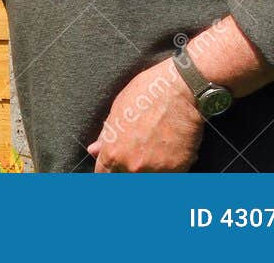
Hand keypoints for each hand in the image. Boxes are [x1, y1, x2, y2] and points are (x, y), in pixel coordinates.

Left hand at [87, 58, 204, 172]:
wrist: (180, 90)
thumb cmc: (147, 94)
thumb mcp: (118, 110)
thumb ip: (106, 136)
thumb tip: (94, 150)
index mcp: (112, 151)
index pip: (103, 175)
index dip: (109, 173)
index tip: (115, 171)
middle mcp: (131, 166)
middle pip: (125, 183)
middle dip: (130, 174)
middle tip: (141, 159)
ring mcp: (155, 171)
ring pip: (149, 183)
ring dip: (152, 174)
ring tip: (158, 155)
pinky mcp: (178, 171)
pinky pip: (171, 178)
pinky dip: (172, 170)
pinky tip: (174, 153)